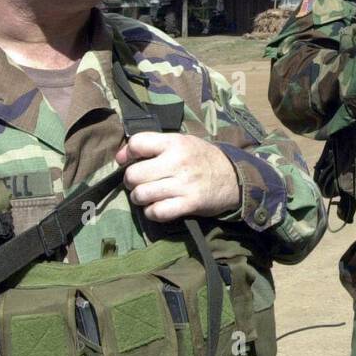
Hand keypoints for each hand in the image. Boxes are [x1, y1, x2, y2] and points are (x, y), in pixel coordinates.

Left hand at [117, 132, 241, 221]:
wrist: (234, 177)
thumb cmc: (202, 158)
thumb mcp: (183, 142)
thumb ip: (155, 146)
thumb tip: (121, 157)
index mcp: (175, 142)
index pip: (138, 143)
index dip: (127, 154)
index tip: (127, 161)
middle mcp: (178, 161)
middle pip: (134, 174)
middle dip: (131, 181)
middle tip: (139, 183)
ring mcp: (184, 184)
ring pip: (142, 195)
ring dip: (140, 198)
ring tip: (147, 196)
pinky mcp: (189, 204)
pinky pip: (157, 212)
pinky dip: (152, 212)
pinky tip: (156, 208)